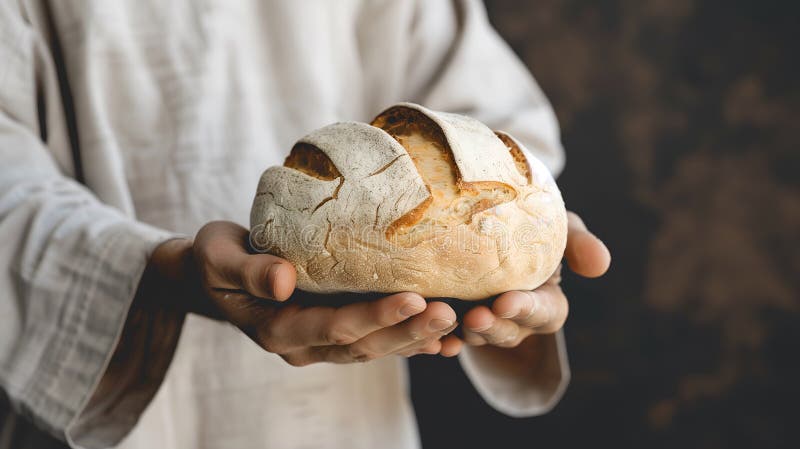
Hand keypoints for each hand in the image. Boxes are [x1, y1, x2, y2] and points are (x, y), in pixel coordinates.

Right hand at [145, 221, 458, 365]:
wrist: (214, 274)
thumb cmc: (214, 258)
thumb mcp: (218, 257)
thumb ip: (249, 270)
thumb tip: (284, 281)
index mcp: (278, 329)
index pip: (334, 327)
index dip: (375, 317)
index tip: (414, 299)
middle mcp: (304, 345)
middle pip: (365, 345)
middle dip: (409, 331)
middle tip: (450, 313)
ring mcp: (321, 343)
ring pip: (376, 347)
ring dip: (417, 337)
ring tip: (458, 321)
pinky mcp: (335, 332)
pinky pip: (377, 342)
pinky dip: (411, 341)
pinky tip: (446, 339)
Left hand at [438, 211, 610, 354]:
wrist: (486, 213)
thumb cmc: (531, 221)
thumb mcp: (558, 226)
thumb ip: (577, 242)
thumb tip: (600, 265)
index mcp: (545, 301)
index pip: (543, 313)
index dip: (526, 310)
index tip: (507, 302)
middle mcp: (515, 319)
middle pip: (508, 333)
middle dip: (492, 327)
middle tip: (475, 317)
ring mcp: (484, 321)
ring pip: (475, 337)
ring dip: (463, 332)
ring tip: (446, 318)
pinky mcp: (453, 318)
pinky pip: (445, 336)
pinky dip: (437, 340)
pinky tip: (428, 338)